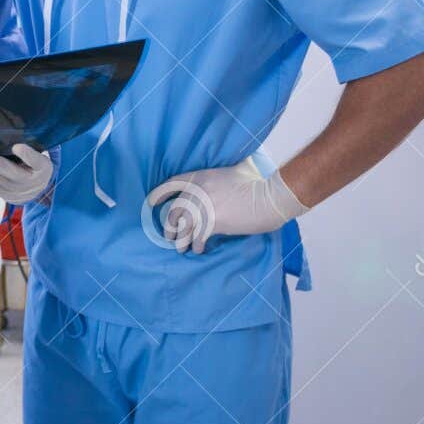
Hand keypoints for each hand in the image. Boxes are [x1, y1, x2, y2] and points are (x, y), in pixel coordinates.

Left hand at [0, 143, 52, 202]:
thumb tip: (7, 133)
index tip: (17, 146)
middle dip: (0, 166)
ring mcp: (22, 192)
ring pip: (4, 184)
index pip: (37, 161)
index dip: (27, 155)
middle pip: (17, 175)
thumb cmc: (33, 163)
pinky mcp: (10, 197)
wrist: (36, 186)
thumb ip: (25, 147)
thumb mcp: (37, 153)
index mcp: (43, 167)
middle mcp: (34, 182)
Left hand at [145, 160, 307, 253]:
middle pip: (175, 209)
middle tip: (170, 235)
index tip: (151, 202)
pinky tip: (197, 250)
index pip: (173, 183)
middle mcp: (199, 190)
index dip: (160, 193)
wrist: (273, 195)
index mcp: (202, 176)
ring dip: (181, 239)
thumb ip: (218, 182)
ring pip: (184, 226)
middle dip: (170, 224)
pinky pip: (198, 237)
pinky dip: (196, 245)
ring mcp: (205, 206)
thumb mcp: (233, 173)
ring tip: (180, 248)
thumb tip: (214, 193)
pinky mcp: (214, 222)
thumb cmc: (260, 183)